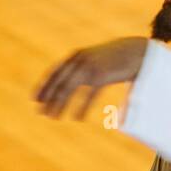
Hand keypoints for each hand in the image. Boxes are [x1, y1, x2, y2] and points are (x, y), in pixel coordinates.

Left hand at [34, 36, 148, 119]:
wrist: (135, 52)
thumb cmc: (114, 59)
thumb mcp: (95, 61)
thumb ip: (82, 69)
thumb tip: (71, 81)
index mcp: (76, 56)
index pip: (54, 72)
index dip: (44, 86)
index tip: (35, 99)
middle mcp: (80, 60)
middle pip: (59, 82)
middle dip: (49, 99)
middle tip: (41, 113)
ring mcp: (90, 67)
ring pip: (69, 88)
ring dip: (59, 104)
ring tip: (53, 117)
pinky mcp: (102, 76)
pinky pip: (88, 95)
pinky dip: (81, 108)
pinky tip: (77, 118)